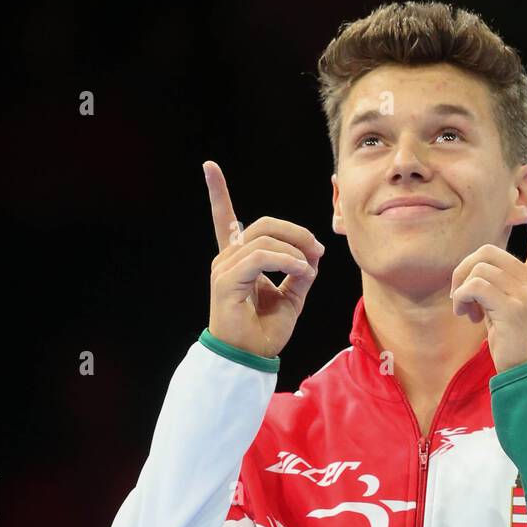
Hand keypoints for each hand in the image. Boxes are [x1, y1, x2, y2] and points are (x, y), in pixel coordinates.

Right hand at [204, 160, 323, 357]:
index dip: (218, 192)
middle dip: (296, 232)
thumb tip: (313, 252)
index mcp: (239, 260)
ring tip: (310, 268)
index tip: (209, 166)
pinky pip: (259, 257)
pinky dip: (285, 261)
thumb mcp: (292, 297)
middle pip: (263, 226)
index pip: (226, 219)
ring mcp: (224, 269)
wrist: (250, 360)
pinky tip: (299, 273)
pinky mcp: (226, 281)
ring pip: (263, 240)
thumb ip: (300, 271)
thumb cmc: (265, 332)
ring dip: (294, 250)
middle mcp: (227, 260)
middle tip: (318, 251)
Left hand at [449, 182, 526, 373]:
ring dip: (462, 289)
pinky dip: (462, 298)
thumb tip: (472, 281)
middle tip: (462, 298)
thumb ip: (502, 292)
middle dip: (465, 270)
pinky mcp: (513, 307)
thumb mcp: (515, 316)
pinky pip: (475, 286)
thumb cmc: (520, 351)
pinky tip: (467, 316)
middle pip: (489, 252)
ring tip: (469, 313)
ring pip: (479, 268)